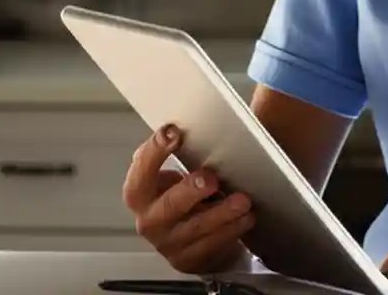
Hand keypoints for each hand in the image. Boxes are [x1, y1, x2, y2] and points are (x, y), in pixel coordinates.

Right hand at [123, 125, 254, 273]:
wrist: (196, 242)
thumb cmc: (188, 201)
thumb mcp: (179, 178)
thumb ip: (185, 158)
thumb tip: (207, 126)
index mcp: (142, 193)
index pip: (140, 171)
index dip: (153, 152)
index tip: (172, 132)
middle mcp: (150, 219)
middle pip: (165, 205)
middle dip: (189, 190)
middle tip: (211, 178)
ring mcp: (168, 242)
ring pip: (195, 228)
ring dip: (221, 213)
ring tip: (242, 201)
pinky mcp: (188, 260)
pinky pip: (212, 245)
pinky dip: (232, 230)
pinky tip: (247, 218)